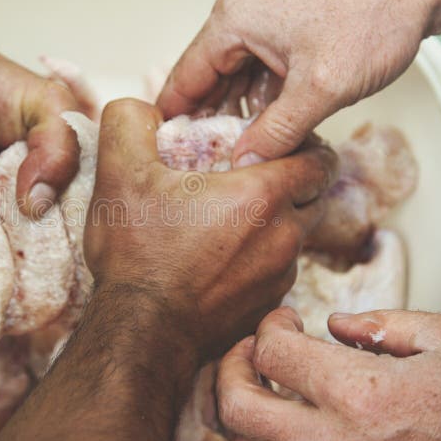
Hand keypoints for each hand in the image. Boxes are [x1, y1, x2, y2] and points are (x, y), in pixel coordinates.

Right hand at [84, 99, 336, 359]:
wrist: (141, 332)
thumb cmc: (137, 256)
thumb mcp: (119, 174)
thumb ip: (130, 122)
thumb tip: (144, 109)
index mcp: (262, 195)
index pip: (320, 158)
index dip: (302, 144)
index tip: (273, 146)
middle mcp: (283, 235)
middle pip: (315, 196)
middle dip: (293, 181)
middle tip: (252, 176)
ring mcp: (280, 275)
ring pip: (298, 235)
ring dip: (276, 221)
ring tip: (232, 218)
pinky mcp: (268, 305)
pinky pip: (279, 270)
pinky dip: (261, 258)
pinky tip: (222, 257)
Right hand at [156, 0, 432, 165]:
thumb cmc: (370, 23)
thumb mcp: (319, 89)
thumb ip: (277, 132)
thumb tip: (245, 164)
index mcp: (234, 19)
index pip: (185, 75)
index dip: (174, 118)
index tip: (164, 153)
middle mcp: (239, 18)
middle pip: (205, 80)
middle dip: (206, 123)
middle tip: (201, 166)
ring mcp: (260, 26)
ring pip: (231, 82)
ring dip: (235, 118)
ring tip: (231, 158)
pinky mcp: (281, 36)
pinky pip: (256, 77)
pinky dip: (258, 106)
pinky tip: (263, 137)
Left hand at [217, 307, 440, 440]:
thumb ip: (388, 324)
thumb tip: (337, 323)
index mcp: (365, 395)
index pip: (273, 352)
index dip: (269, 327)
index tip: (283, 323)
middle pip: (237, 408)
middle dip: (230, 372)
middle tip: (247, 356)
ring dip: (243, 421)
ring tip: (261, 398)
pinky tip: (283, 440)